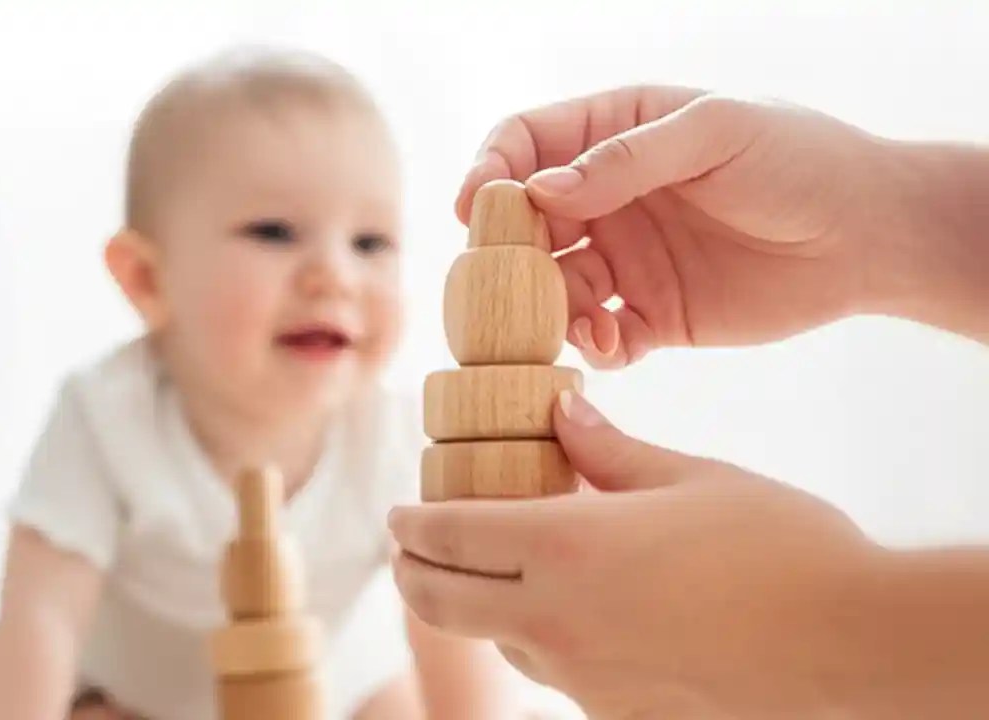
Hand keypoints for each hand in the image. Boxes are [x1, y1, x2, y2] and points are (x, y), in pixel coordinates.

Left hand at [388, 391, 886, 717]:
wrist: (853, 643)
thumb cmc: (778, 545)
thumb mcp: (689, 478)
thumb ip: (610, 450)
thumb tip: (561, 410)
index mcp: (563, 549)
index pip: (448, 536)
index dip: (411, 524)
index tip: (399, 514)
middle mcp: (556, 621)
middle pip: (442, 603)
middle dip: (413, 573)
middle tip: (412, 550)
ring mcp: (584, 679)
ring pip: (498, 641)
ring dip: (480, 608)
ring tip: (500, 573)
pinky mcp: (617, 715)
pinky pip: (558, 673)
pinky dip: (545, 640)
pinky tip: (581, 613)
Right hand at [457, 85, 912, 367]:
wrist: (870, 235)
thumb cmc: (799, 159)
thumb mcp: (716, 133)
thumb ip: (626, 159)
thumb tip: (540, 190)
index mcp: (615, 136)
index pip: (526, 144)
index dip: (491, 170)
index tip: (475, 205)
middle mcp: (608, 199)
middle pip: (524, 224)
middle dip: (505, 253)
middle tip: (505, 281)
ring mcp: (625, 261)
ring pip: (550, 289)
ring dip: (542, 309)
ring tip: (568, 322)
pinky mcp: (651, 317)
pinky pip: (597, 338)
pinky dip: (589, 348)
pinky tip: (608, 346)